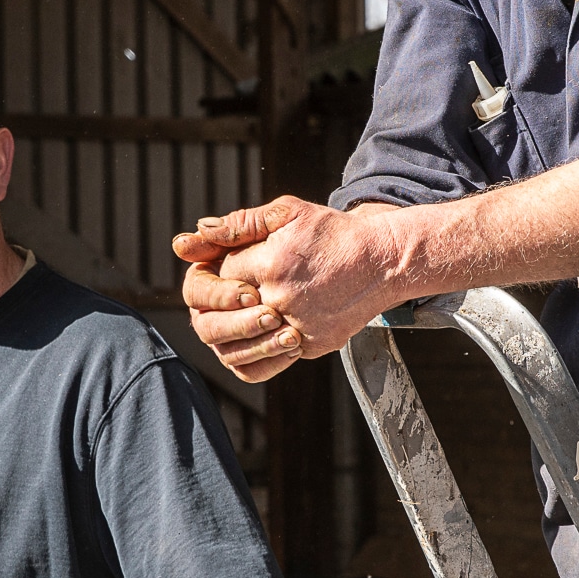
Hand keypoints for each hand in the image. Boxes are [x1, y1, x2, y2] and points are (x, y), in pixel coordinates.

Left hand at [172, 197, 398, 381]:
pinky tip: (252, 339)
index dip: (220, 270)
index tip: (232, 265)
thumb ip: (240, 223)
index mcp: (272, 263)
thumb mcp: (288, 213)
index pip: (222, 274)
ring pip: (238, 346)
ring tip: (240, 314)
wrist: (381, 261)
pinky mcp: (311, 345)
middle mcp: (282, 299)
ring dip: (229, 332)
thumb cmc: (332, 233)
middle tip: (231, 294)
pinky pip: (267, 364)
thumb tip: (196, 233)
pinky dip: (252, 356)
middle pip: (220, 316)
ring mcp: (298, 327)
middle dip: (216, 305)